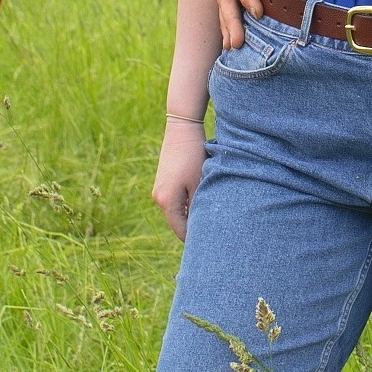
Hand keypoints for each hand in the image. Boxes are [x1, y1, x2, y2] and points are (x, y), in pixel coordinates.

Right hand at [153, 116, 206, 237]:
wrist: (183, 129)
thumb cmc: (194, 156)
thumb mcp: (200, 184)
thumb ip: (198, 207)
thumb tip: (200, 227)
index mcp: (167, 202)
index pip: (181, 231)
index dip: (195, 238)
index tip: (210, 242)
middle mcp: (159, 198)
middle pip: (177, 222)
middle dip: (193, 226)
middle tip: (212, 231)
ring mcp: (159, 189)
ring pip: (176, 211)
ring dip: (190, 213)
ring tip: (208, 214)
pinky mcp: (163, 181)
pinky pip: (175, 200)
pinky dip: (186, 203)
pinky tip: (200, 198)